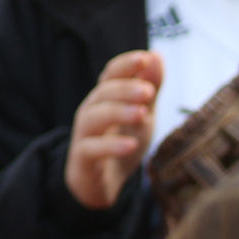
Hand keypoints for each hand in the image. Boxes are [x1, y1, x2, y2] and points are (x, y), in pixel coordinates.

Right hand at [65, 50, 163, 209]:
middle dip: (125, 89)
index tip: (144, 58)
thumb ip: (150, 88)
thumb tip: (156, 55)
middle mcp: (91, 110)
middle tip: (148, 91)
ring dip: (118, 113)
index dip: (125, 65)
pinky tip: (131, 144)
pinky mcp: (82, 158)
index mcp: (106, 97)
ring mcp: (84, 134)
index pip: (111, 74)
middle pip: (103, 93)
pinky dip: (111, 145)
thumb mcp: (142, 114)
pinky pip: (92, 149)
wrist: (102, 182)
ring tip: (141, 114)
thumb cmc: (122, 141)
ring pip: (94, 117)